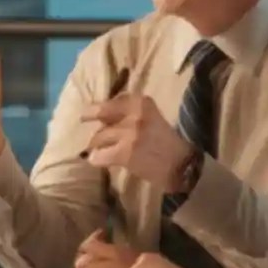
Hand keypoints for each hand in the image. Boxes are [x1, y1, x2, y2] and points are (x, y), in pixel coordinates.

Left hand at [80, 94, 195, 191]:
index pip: (111, 101)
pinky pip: (100, 155)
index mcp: (141, 102)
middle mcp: (134, 113)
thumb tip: (104, 117)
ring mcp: (128, 133)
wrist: (182, 165)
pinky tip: (97, 161)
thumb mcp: (151, 118)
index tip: (90, 112)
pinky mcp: (124, 153)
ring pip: (99, 137)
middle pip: (101, 114)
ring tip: (96, 150)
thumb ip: (130, 114)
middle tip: (85, 125)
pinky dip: (96, 159)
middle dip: (91, 120)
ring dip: (96, 145)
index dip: (99, 108)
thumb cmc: (167, 143)